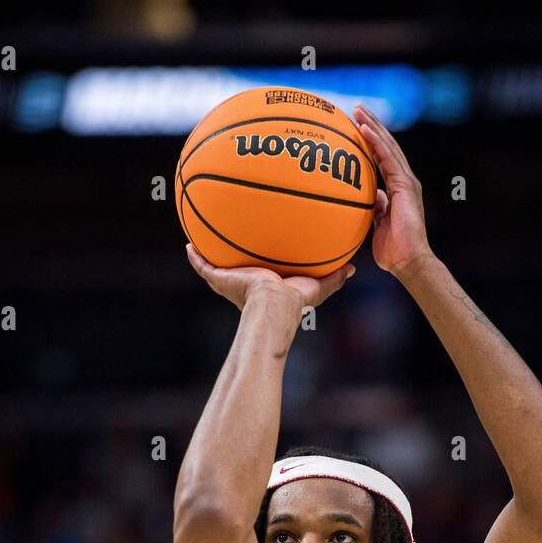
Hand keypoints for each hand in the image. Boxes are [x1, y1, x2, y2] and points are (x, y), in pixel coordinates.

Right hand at [185, 245, 355, 313]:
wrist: (272, 307)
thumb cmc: (293, 304)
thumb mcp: (317, 288)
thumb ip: (334, 278)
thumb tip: (353, 268)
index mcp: (266, 286)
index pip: (262, 272)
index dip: (263, 262)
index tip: (262, 248)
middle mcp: (247, 284)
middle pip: (237, 266)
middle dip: (233, 253)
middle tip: (231, 238)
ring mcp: (231, 282)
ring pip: (217, 265)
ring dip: (210, 252)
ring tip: (202, 235)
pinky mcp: (221, 280)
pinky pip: (203, 266)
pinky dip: (195, 256)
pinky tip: (188, 244)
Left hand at [353, 104, 432, 278]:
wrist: (409, 261)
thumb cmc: (393, 251)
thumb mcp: (378, 225)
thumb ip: (376, 208)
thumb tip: (370, 196)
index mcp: (398, 188)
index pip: (383, 158)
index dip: (370, 141)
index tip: (356, 126)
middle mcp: (405, 181)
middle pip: (386, 146)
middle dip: (371, 126)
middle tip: (356, 109)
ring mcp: (407, 181)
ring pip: (388, 146)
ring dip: (372, 127)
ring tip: (357, 110)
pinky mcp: (405, 185)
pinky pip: (388, 158)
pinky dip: (375, 142)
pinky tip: (364, 129)